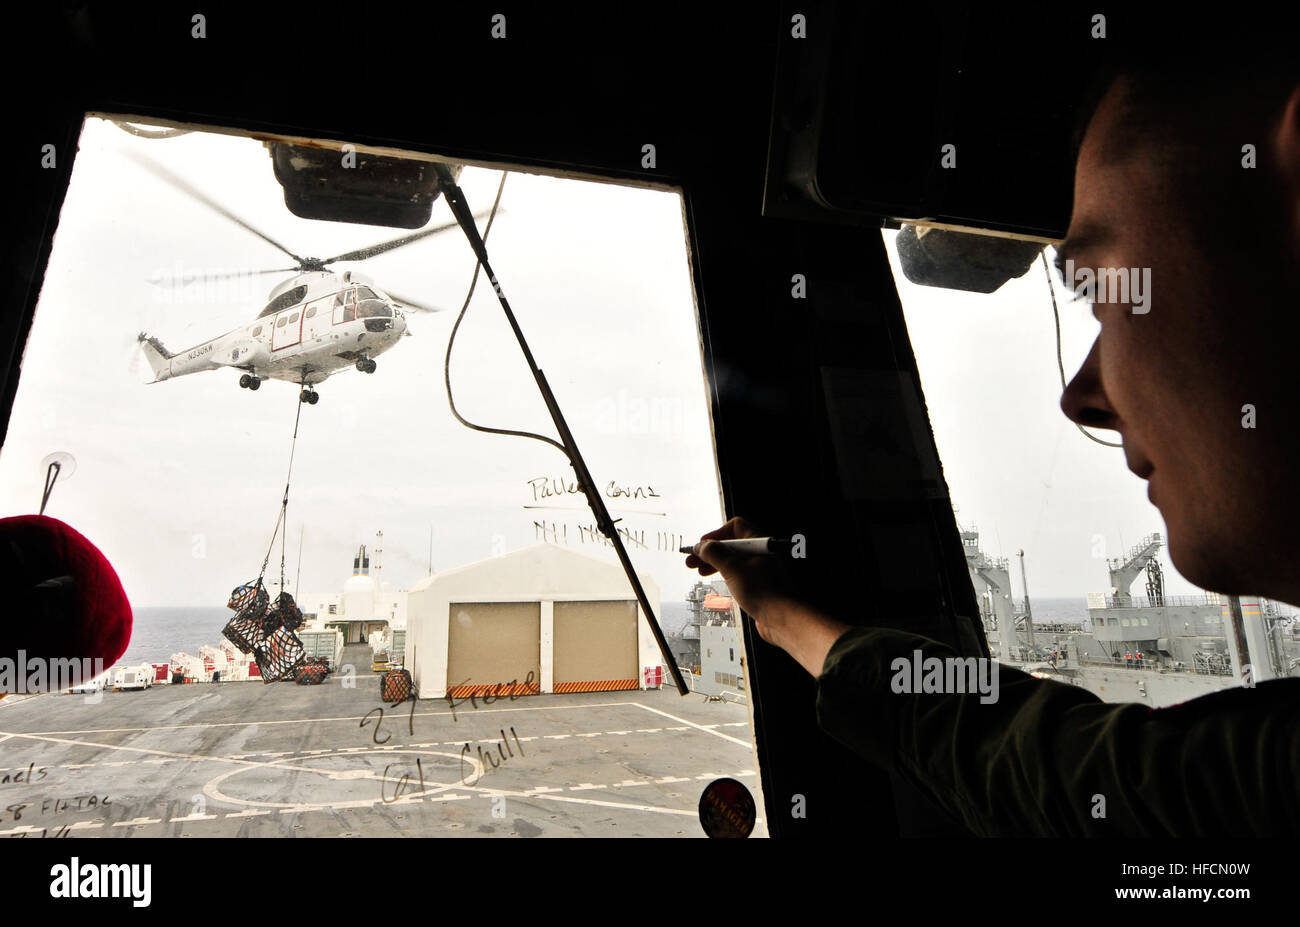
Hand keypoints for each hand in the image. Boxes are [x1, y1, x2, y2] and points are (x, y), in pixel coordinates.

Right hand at [685, 517, 851, 672]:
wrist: (781, 617)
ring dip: (714, 563)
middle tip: (693, 561)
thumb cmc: (763, 591)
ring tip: (699, 571)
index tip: (702, 545)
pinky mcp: (758, 583)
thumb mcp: (732, 568)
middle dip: (710, 551)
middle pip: (731, 545)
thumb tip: (701, 545)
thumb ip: (714, 554)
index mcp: (758, 543)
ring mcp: (760, 569)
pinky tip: (716, 579)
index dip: (716, 534)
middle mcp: (760, 553)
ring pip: (733, 560)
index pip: (735, 527)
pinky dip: (725, 574)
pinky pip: (738, 573)